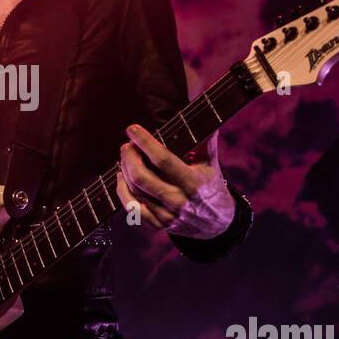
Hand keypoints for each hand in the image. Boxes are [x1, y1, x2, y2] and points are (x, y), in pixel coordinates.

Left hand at [116, 125, 234, 239]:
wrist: (217, 224)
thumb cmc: (211, 187)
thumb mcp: (212, 164)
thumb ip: (206, 140)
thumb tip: (207, 113)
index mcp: (193, 183)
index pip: (162, 159)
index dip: (144, 142)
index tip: (132, 129)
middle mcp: (179, 201)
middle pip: (142, 177)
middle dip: (129, 157)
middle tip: (127, 145)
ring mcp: (167, 215)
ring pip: (134, 191)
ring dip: (123, 171)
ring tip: (124, 157)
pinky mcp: (158, 224)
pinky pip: (132, 208)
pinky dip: (122, 191)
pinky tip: (121, 177)